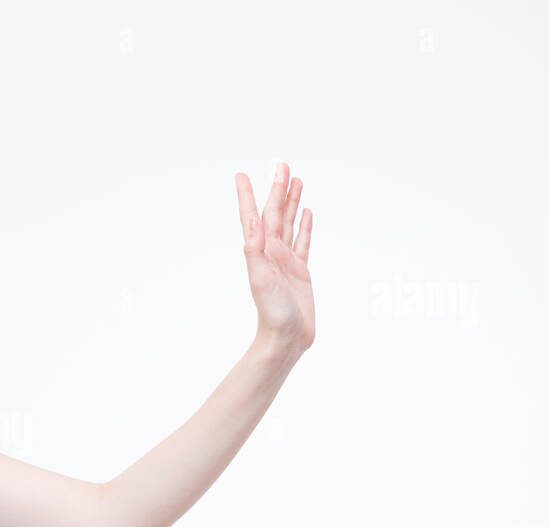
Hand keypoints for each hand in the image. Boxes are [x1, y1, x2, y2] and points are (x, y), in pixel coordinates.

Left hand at [236, 162, 314, 352]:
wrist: (286, 339)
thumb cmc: (272, 313)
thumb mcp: (261, 279)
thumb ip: (255, 250)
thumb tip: (251, 222)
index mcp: (260, 252)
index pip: (253, 216)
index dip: (246, 196)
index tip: (241, 174)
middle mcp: (271, 253)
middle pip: (274, 213)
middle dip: (277, 189)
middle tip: (282, 164)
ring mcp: (286, 260)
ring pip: (289, 223)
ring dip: (291, 202)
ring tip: (295, 179)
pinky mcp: (300, 271)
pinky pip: (303, 242)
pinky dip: (304, 226)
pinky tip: (307, 212)